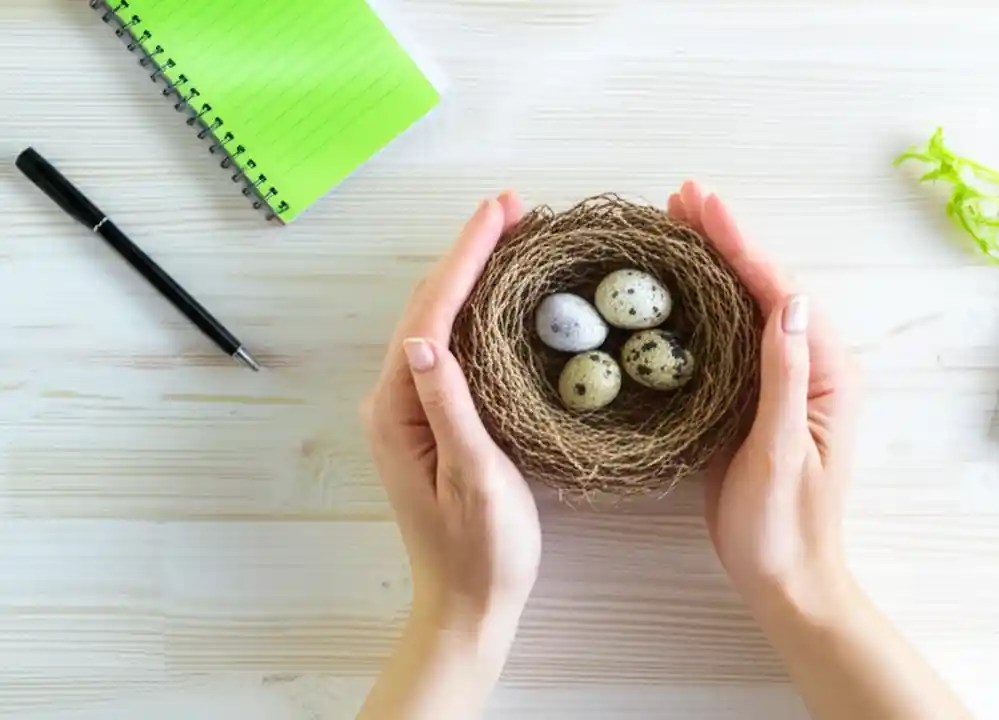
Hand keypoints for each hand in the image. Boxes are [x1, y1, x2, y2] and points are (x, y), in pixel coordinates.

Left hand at [359, 194, 539, 719]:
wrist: (469, 603)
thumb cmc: (481, 550)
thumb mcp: (474, 477)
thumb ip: (449, 406)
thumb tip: (426, 337)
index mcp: (398, 408)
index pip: (432, 313)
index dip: (467, 257)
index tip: (501, 211)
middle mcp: (395, 400)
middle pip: (430, 306)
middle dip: (470, 252)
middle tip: (514, 208)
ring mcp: (411, 409)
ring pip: (439, 321)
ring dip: (472, 275)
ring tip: (513, 235)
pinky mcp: (433, 419)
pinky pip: (453, 347)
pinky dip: (476, 310)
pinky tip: (503, 296)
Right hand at [672, 182, 969, 719]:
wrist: (785, 579)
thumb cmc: (783, 526)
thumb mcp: (781, 452)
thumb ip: (787, 376)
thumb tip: (791, 300)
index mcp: (827, 375)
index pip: (779, 293)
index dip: (739, 244)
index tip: (702, 203)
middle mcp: (811, 369)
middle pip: (765, 288)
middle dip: (723, 241)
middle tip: (679, 198)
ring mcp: (784, 384)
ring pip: (747, 308)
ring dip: (712, 265)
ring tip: (675, 225)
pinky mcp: (757, 401)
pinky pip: (732, 339)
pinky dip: (704, 306)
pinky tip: (677, 289)